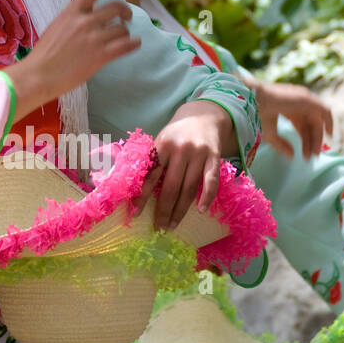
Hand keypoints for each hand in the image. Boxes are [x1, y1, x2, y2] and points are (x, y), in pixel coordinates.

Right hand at [4, 0, 139, 115]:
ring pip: (122, 29)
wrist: (39, 75)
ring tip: (124, 38)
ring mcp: (93, 38)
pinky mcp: (100, 56)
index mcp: (72, 11)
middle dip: (125, 11)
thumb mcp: (57, 26)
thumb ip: (74, 19)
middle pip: (115, 7)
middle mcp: (84, 21)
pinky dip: (134, 44)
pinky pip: (126, 45)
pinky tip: (135, 45)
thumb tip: (89, 18)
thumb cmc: (44, 53)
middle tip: (126, 17)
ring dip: (125, 32)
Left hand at [133, 100, 236, 230]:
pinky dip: (207, 195)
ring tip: (173, 225)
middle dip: (163, 210)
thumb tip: (128, 186)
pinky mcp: (214, 156)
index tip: (136, 214)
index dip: (142, 196)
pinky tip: (201, 210)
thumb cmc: (177, 134)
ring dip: (181, 210)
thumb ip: (150, 160)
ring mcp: (198, 153)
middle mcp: (180, 149)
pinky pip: (210, 179)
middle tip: (159, 227)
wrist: (204, 115)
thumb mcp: (161, 140)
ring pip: (189, 187)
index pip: (150, 176)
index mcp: (162, 145)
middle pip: (171, 186)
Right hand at [252, 79, 332, 158]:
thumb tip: (292, 155)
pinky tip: (329, 134)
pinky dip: (329, 121)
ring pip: (317, 120)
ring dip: (317, 136)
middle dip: (311, 141)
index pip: (301, 125)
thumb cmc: (256, 117)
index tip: (306, 155)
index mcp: (287, 107)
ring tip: (315, 152)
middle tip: (312, 156)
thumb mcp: (270, 134)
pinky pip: (324, 110)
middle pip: (310, 124)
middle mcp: (296, 102)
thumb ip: (282, 144)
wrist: (251, 104)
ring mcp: (303, 98)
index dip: (305, 140)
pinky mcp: (307, 99)